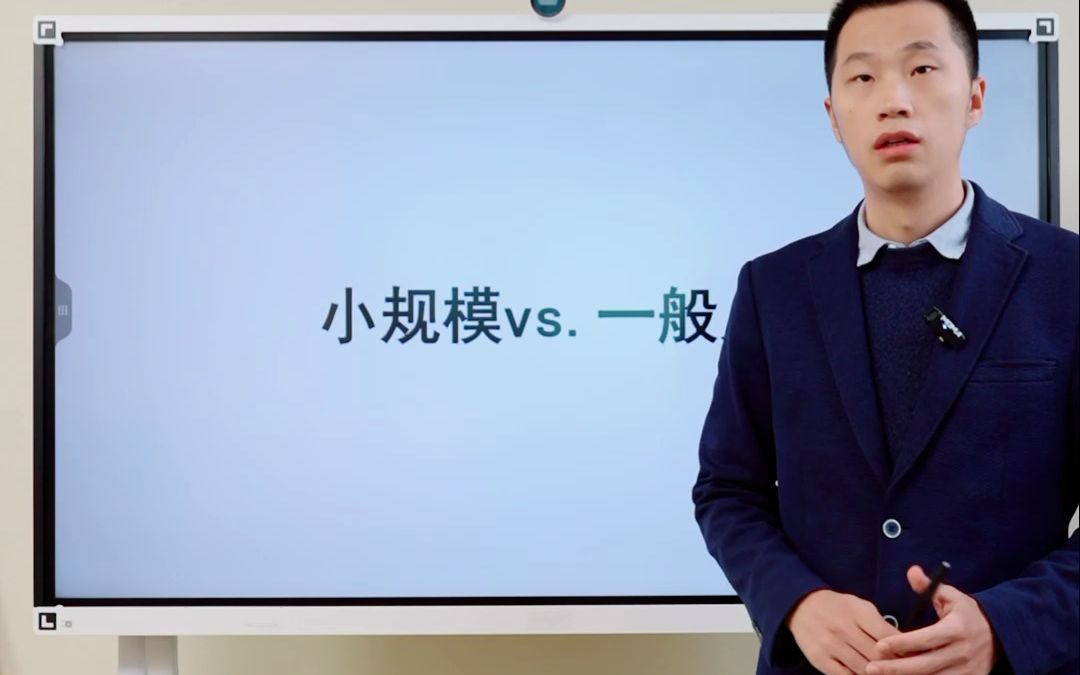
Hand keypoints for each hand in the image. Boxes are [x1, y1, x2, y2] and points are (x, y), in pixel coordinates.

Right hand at [787, 588, 899, 674]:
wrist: (801, 606)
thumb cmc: (838, 607)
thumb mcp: (860, 606)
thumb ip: (880, 625)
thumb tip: (905, 648)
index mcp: (856, 612)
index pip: (887, 636)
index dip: (905, 651)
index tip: (916, 659)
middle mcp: (842, 629)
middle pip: (877, 656)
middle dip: (895, 667)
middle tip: (907, 672)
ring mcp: (830, 646)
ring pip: (863, 670)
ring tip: (889, 674)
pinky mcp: (820, 660)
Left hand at [866, 565, 999, 674]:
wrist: (1000, 635)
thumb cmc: (967, 614)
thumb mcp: (951, 596)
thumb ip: (929, 587)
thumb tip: (912, 571)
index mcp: (957, 628)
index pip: (926, 639)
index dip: (902, 643)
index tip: (879, 646)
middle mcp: (962, 652)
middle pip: (925, 665)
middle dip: (896, 668)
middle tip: (871, 668)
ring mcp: (967, 670)